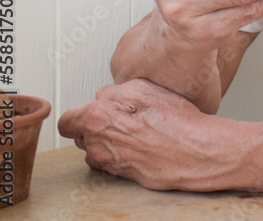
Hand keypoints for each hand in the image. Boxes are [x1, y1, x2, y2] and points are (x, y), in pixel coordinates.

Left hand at [58, 79, 248, 190]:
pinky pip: (111, 162)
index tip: (89, 112)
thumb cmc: (174, 121)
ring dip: (107, 141)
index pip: (67, 120)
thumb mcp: (143, 88)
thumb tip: (104, 97)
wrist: (195, 152)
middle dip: (95, 126)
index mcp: (96, 118)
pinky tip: (141, 145)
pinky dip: (120, 154)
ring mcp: (108, 162)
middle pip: (81, 135)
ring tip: (135, 132)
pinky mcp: (122, 174)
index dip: (79, 114)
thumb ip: (114, 91)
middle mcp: (96, 143)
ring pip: (96, 149)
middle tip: (121, 118)